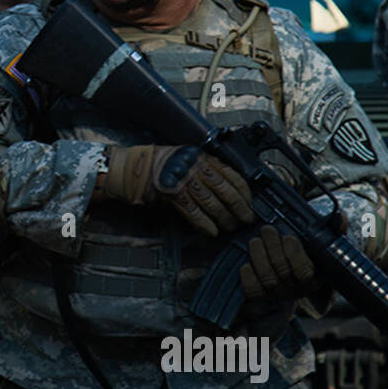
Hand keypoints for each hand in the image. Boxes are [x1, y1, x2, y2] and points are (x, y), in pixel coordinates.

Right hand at [103, 144, 254, 236]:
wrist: (136, 167)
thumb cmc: (163, 164)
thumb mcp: (189, 159)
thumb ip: (208, 169)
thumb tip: (230, 189)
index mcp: (203, 157)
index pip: (231, 174)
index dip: (244, 190)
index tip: (251, 202)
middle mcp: (195, 167)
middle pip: (224, 189)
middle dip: (239, 207)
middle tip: (247, 219)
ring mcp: (183, 180)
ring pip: (211, 202)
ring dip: (224, 217)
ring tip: (231, 227)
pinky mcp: (172, 193)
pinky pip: (192, 210)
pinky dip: (204, 223)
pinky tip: (212, 231)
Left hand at [239, 225, 324, 334]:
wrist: (288, 272)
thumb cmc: (306, 254)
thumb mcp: (322, 242)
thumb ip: (333, 230)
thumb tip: (341, 217)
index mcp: (314, 280)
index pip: (304, 272)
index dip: (294, 254)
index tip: (289, 237)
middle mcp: (296, 291)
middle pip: (282, 272)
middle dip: (272, 247)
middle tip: (267, 229)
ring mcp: (278, 295)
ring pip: (267, 280)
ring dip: (258, 257)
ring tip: (255, 240)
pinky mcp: (261, 297)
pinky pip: (253, 290)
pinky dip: (248, 276)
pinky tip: (246, 263)